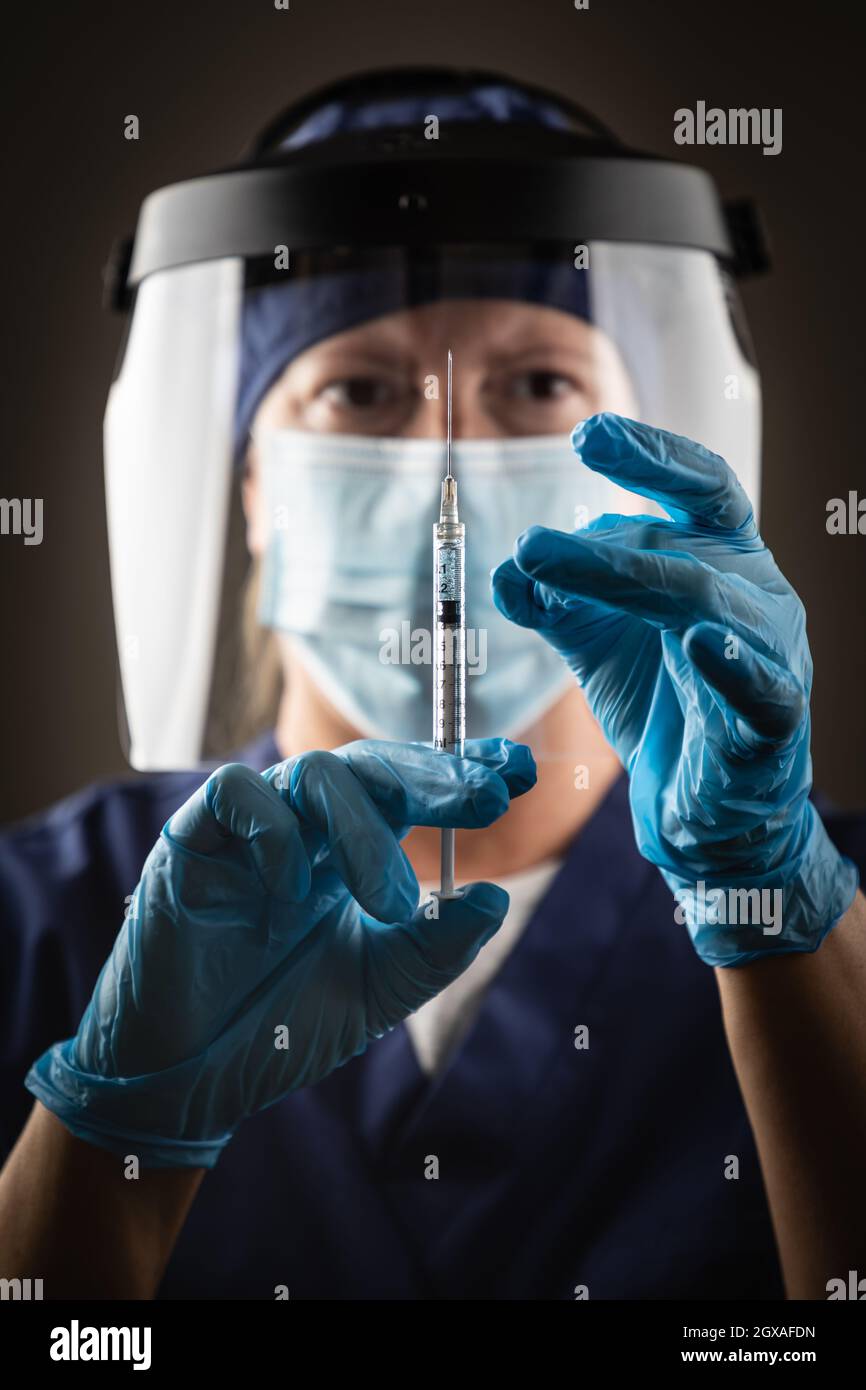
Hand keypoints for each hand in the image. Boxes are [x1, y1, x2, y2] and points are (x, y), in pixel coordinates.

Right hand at [26, 738, 535, 1165]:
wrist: (191, 1081)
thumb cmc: (280, 1029)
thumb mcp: (380, 990)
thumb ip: (437, 946)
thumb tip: (496, 896)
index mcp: (350, 856)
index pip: (411, 790)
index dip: (461, 770)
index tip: (520, 769)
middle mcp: (306, 831)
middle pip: (374, 766)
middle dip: (436, 775)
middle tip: (486, 797)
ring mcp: (250, 833)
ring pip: (315, 774)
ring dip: (365, 830)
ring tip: (391, 901)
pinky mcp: (192, 842)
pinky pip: (236, 794)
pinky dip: (276, 832)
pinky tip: (294, 891)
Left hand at [492, 412, 856, 965]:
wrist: (704, 812)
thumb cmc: (662, 710)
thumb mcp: (595, 643)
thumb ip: (553, 601)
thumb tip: (505, 568)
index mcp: (717, 562)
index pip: (695, 489)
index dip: (649, 455)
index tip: (587, 435)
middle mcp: (751, 595)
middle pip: (686, 543)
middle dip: (606, 540)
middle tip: (532, 543)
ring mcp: (769, 655)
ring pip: (706, 603)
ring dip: (629, 583)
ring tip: (559, 568)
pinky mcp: (772, 722)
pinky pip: (759, 687)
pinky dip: (732, 662)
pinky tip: (701, 642)